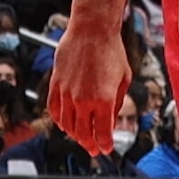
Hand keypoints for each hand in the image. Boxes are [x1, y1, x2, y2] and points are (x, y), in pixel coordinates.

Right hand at [48, 15, 130, 156]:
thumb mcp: (124, 79)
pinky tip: (64, 124)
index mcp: (103, 100)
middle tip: (94, 149)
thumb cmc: (111, 50)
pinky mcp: (56, 84)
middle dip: (90, 145)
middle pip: (83, 134)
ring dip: (74, 135)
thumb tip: (111, 120)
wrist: (92, 30)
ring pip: (67, 125)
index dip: (104, 145)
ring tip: (81, 137)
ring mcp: (67, 93)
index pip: (102, 133)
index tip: (106, 149)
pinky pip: (54, 110)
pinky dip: (59, 121)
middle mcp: (83, 100)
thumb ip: (116, 103)